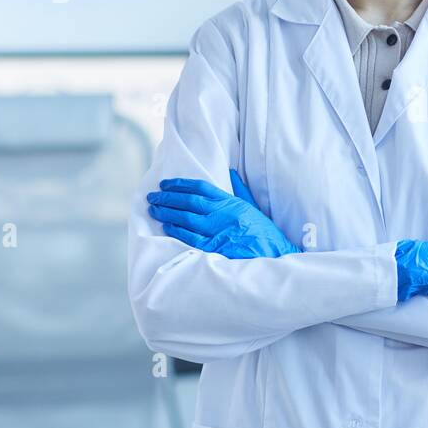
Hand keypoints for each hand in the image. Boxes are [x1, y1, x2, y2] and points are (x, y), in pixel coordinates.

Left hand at [146, 169, 300, 258]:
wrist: (274, 255)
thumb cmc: (264, 233)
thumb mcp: (254, 207)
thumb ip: (240, 190)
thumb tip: (230, 172)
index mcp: (231, 202)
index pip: (201, 188)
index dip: (180, 184)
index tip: (166, 184)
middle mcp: (223, 214)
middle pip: (189, 201)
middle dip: (168, 197)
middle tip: (153, 196)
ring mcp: (218, 231)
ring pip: (186, 218)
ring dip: (167, 212)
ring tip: (155, 209)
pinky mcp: (215, 248)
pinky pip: (191, 237)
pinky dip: (177, 231)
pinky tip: (167, 226)